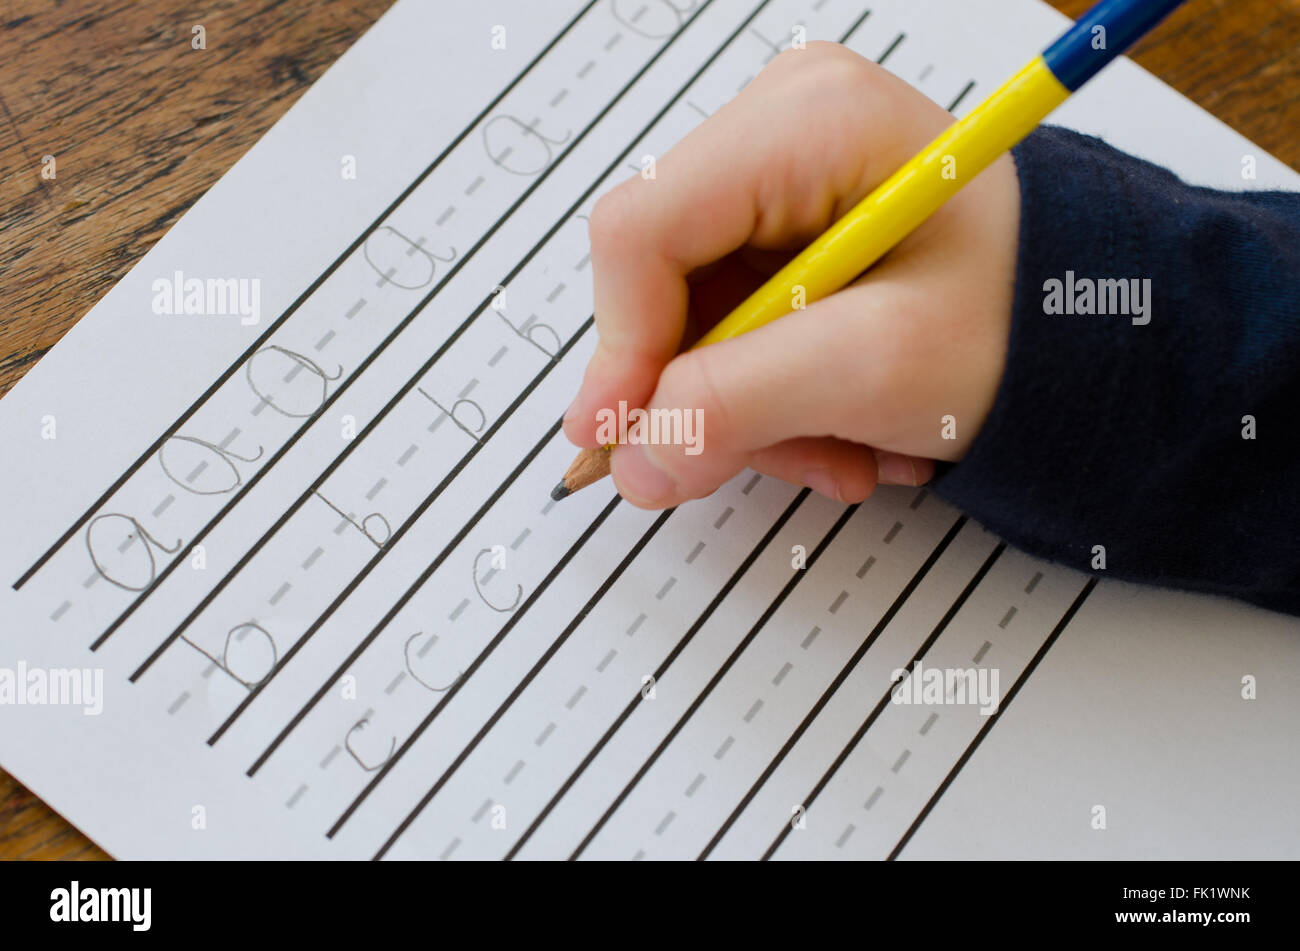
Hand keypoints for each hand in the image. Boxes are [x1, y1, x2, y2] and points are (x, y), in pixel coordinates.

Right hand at [563, 41, 1019, 508]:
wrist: (1090, 328)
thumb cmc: (1023, 318)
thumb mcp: (877, 368)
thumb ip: (739, 407)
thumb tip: (636, 456)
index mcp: (807, 122)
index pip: (642, 232)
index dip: (621, 349)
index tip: (629, 441)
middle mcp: (782, 132)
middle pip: (663, 283)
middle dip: (712, 392)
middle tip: (780, 459)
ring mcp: (782, 182)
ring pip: (693, 321)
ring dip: (755, 410)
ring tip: (843, 452)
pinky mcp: (788, 231)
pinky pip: (731, 329)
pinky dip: (774, 396)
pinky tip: (843, 423)